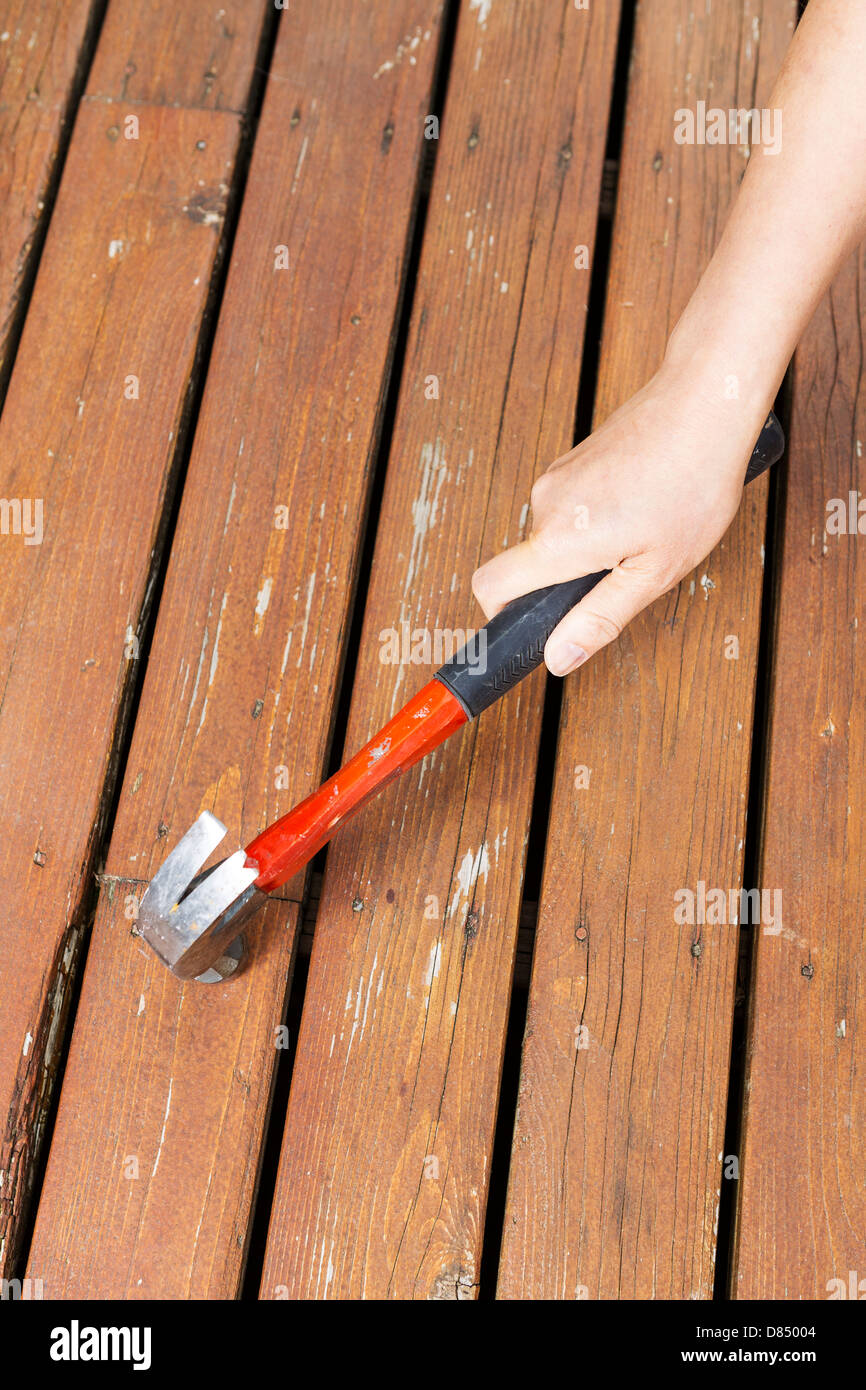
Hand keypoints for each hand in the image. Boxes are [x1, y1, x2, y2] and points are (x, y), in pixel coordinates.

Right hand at [471, 363, 767, 675]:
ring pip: (557, 534)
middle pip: (532, 564)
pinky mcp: (573, 459)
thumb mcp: (655, 571)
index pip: (491, 586)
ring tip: (650, 526)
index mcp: (558, 540)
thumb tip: (558, 658)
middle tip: (635, 565)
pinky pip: (573, 506)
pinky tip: (647, 500)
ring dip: (593, 545)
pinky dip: (600, 516)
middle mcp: (544, 504)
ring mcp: (557, 476)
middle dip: (573, 579)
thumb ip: (600, 618)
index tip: (539, 625)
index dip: (503, 615)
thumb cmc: (693, 484)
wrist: (706, 402)